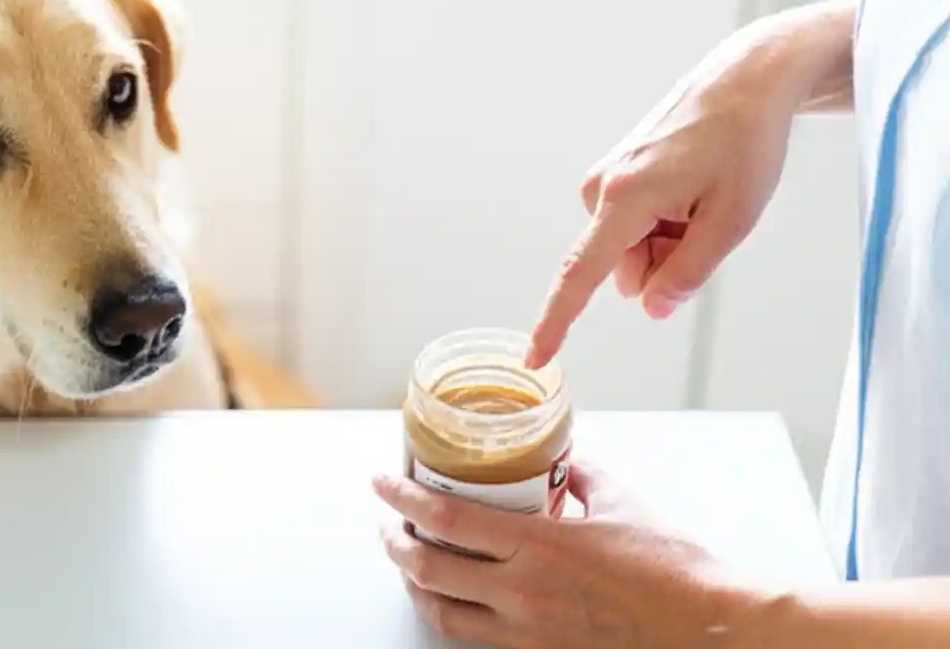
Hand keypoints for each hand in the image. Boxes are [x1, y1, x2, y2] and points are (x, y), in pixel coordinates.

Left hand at [374, 464, 758, 648]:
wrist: (709, 628)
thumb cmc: (673, 568)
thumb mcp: (622, 503)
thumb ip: (583, 477)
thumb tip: (564, 460)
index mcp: (539, 546)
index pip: (446, 519)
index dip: (402, 498)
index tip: (382, 482)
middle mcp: (523, 592)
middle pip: (428, 569)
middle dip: (394, 544)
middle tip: (387, 523)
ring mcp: (528, 631)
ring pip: (443, 613)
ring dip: (414, 585)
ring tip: (408, 563)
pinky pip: (477, 637)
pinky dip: (452, 613)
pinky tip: (454, 596)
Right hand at [523, 0, 860, 368]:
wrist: (744, 82)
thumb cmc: (744, 143)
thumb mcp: (732, 220)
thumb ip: (688, 273)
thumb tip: (650, 307)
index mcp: (626, 198)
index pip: (582, 275)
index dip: (558, 321)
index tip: (536, 356)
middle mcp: (601, 187)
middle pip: (624, 267)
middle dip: (663, 264)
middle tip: (708, 223)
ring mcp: (604, 178)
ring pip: (630, 248)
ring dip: (668, 241)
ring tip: (703, 199)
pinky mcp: (613, 173)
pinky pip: (632, 223)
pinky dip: (664, 222)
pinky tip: (693, 189)